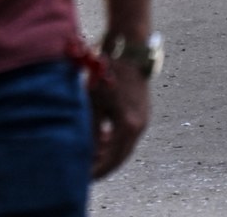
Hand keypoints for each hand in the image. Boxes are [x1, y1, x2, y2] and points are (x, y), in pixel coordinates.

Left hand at [88, 59, 150, 178]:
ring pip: (124, 144)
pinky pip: (127, 133)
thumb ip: (91, 129)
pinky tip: (101, 139)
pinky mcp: (140, 111)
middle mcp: (139, 125)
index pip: (113, 158)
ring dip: (109, 152)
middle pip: (120, 154)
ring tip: (91, 156)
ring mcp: (142, 119)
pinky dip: (114, 139)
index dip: (99, 169)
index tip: (84, 177)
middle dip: (103, 164)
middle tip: (86, 172)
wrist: (128, 49)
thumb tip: (86, 152)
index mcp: (128, 126)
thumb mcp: (93, 102)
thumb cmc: (106, 73)